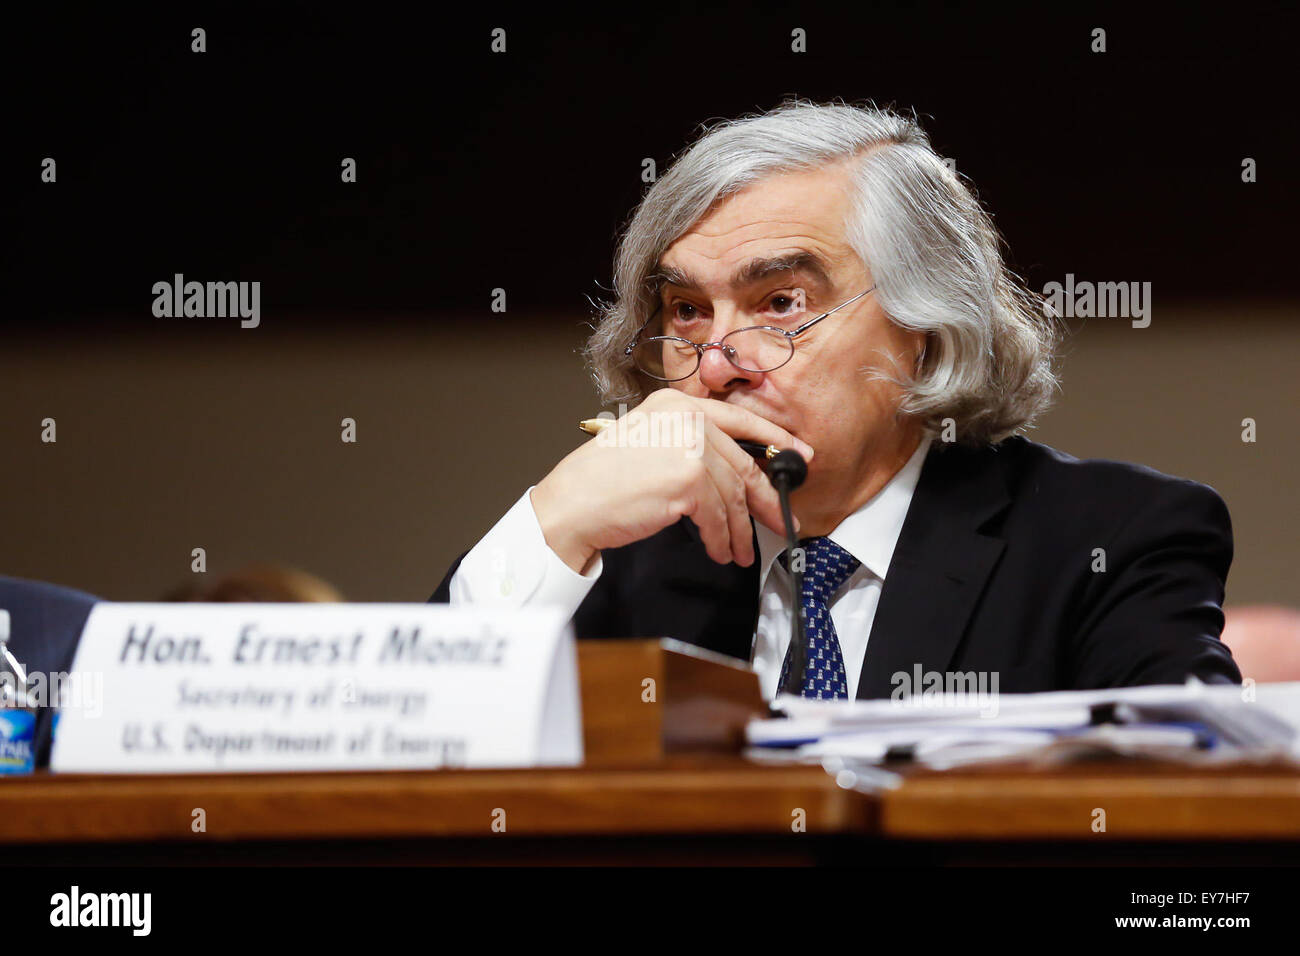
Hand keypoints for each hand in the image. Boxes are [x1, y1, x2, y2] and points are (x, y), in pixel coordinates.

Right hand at [530, 391, 813, 572]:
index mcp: (677, 403)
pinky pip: (718, 515)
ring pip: (732, 493)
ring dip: (739, 529)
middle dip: (765, 498)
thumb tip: (735, 474)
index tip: (798, 456)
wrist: (572, 503)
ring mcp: (688, 445)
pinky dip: (722, 538)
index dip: (775, 438)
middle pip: (742, 461)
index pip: (738, 418)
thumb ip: (690, 446)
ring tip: (740, 551)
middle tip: (781, 519)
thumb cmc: (602, 481)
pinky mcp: (688, 478)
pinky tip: (720, 550)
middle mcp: (685, 417)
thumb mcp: (651, 444)